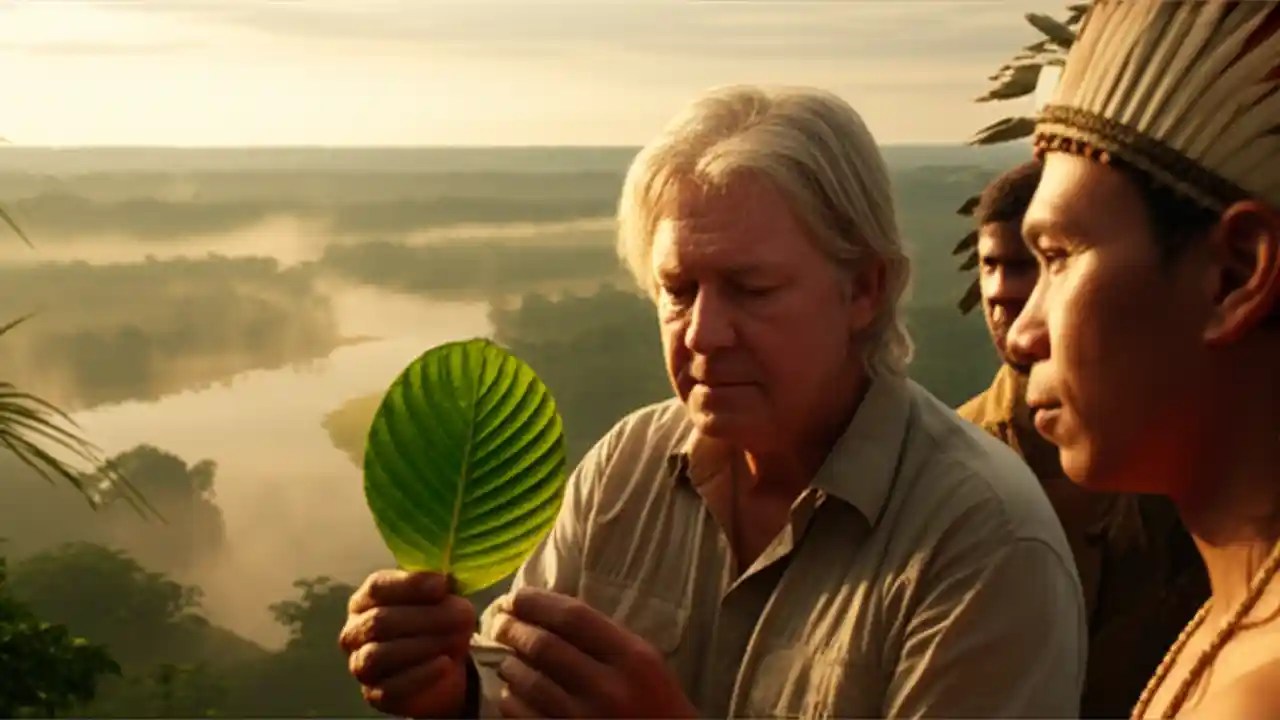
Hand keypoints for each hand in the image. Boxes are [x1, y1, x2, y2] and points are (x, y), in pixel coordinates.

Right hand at [339, 569, 476, 717]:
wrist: (443, 667)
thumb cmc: (435, 623)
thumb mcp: (442, 601)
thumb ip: (440, 591)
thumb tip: (444, 586)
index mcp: (366, 599)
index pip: (377, 587)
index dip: (409, 585)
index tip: (441, 585)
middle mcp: (355, 631)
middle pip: (379, 621)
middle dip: (425, 617)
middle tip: (462, 616)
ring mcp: (360, 665)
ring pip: (379, 655)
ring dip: (423, 645)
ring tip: (457, 640)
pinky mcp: (374, 694)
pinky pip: (392, 688)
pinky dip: (422, 675)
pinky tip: (445, 664)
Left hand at [491, 587, 696, 718]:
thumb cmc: (658, 706)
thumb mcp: (645, 664)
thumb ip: (606, 639)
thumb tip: (550, 612)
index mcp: (632, 658)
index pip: (573, 617)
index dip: (537, 602)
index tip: (517, 596)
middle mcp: (607, 688)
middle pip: (543, 645)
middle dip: (513, 630)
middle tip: (500, 623)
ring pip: (527, 681)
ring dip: (509, 664)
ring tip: (507, 658)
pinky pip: (521, 716)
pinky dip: (510, 700)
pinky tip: (512, 693)